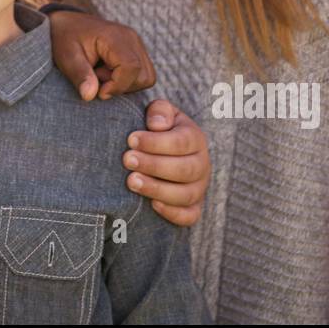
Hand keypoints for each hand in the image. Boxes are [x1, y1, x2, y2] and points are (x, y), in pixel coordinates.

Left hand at [47, 9, 155, 100]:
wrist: (66, 23)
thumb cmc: (65, 38)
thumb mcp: (66, 57)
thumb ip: (80, 75)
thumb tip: (90, 96)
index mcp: (115, 37)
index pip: (131, 68)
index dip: (117, 85)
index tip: (98, 90)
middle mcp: (131, 38)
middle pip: (143, 76)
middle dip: (121, 86)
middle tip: (97, 77)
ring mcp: (136, 43)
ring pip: (146, 77)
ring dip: (125, 84)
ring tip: (101, 74)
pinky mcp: (136, 50)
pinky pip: (142, 74)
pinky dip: (127, 80)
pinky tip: (107, 72)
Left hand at [124, 99, 209, 225]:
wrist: (166, 153)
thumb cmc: (159, 130)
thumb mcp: (161, 113)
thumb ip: (160, 111)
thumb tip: (157, 124)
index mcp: (195, 139)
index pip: (181, 142)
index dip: (156, 142)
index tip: (131, 139)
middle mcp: (202, 165)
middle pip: (184, 169)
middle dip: (154, 165)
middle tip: (127, 160)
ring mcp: (199, 188)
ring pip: (186, 194)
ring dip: (158, 189)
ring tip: (131, 181)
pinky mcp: (193, 207)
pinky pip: (189, 216)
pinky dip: (173, 213)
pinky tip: (152, 205)